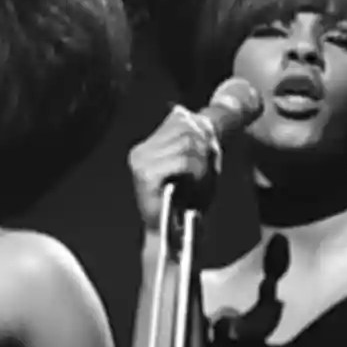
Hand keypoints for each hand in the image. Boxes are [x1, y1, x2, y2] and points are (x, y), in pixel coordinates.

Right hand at [127, 105, 221, 233]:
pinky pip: (183, 160)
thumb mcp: (195, 164)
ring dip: (202, 163)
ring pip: (187, 143)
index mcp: (148, 145)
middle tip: (205, 174)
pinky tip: (195, 185)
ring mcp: (140, 161)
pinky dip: (197, 171)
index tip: (206, 157)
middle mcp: (140, 151)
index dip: (201, 135)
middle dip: (204, 150)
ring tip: (200, 182)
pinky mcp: (145, 175)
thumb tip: (188, 112)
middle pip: (186, 129)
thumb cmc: (188, 201)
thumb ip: (193, 138)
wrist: (173, 235)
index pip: (180, 118)